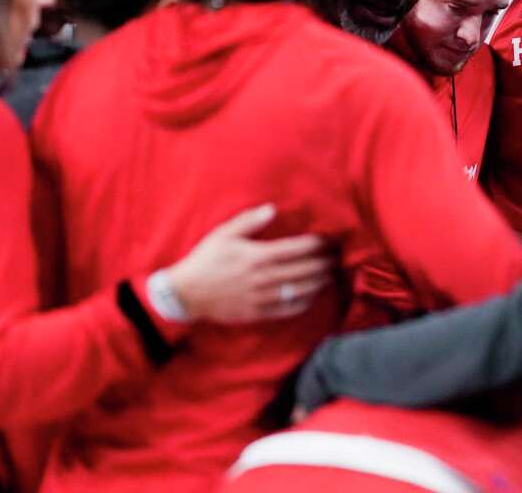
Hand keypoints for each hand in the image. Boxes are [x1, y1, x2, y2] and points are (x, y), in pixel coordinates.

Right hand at [166, 204, 332, 324]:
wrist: (186, 294)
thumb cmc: (205, 260)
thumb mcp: (223, 234)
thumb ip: (250, 221)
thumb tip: (272, 209)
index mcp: (257, 255)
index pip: (297, 249)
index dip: (317, 244)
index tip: (328, 239)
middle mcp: (264, 277)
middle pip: (305, 270)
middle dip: (324, 262)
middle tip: (336, 257)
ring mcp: (262, 297)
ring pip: (301, 290)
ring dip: (319, 282)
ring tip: (329, 274)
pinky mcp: (259, 313)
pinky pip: (288, 309)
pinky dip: (304, 302)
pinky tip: (312, 295)